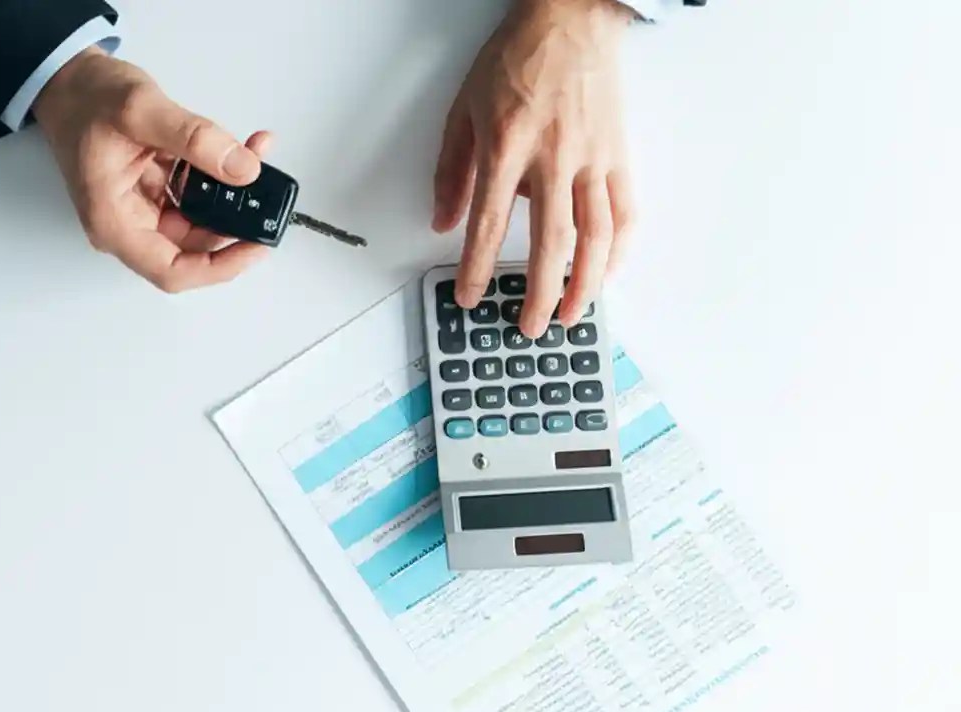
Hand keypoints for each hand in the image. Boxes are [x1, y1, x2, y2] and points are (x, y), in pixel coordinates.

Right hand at [33, 47, 272, 292]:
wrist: (66, 80)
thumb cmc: (84, 98)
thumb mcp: (140, 109)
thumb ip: (194, 139)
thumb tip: (242, 169)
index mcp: (114, 221)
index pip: (172, 271)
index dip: (219, 268)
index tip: (255, 247)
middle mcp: (128, 224)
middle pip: (193, 247)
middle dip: (234, 222)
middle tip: (267, 195)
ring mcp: (142, 209)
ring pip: (200, 220)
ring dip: (232, 194)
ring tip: (254, 155)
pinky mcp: (155, 191)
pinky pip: (197, 195)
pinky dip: (220, 176)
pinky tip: (240, 149)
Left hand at [433, 0, 635, 337]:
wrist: (569, 18)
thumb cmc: (516, 58)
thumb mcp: (464, 109)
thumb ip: (452, 170)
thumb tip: (443, 221)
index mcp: (508, 147)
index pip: (490, 224)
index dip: (479, 269)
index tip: (470, 297)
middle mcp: (553, 157)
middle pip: (550, 243)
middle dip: (540, 294)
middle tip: (529, 326)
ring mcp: (592, 158)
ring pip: (595, 236)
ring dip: (585, 284)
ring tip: (571, 314)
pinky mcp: (618, 154)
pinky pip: (624, 211)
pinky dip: (618, 249)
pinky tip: (606, 272)